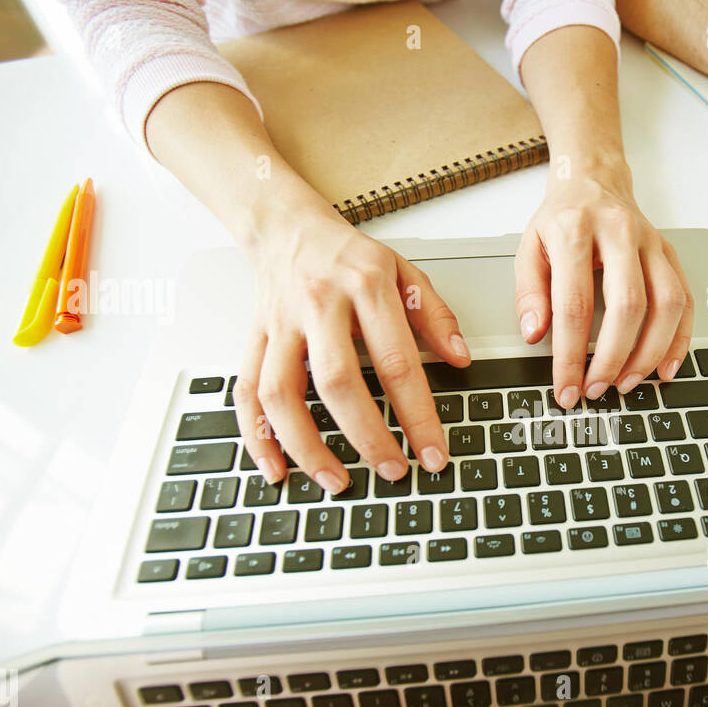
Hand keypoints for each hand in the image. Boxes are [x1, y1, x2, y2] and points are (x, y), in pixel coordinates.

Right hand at [234, 207, 470, 492]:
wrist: (286, 226)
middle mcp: (319, 305)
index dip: (417, 415)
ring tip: (335, 480)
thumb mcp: (404, 271)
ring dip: (306, 445)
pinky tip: (275, 467)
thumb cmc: (348, 255)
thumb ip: (435, 315)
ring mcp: (281, 324)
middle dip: (366, 435)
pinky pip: (246, 391)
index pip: (396, 362)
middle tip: (392, 471)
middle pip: (337, 381)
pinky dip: (257, 435)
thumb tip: (461, 360)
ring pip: (282, 392)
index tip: (433, 453)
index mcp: (365, 287)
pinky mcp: (254, 339)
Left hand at [514, 166, 692, 408]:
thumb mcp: (528, 247)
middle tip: (596, 389)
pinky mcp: (670, 253)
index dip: (570, 354)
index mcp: (576, 230)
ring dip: (650, 352)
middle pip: (627, 306)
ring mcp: (651, 243)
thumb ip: (528, 292)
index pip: (574, 304)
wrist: (593, 177)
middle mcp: (619, 233)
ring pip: (667, 303)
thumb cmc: (561, 217)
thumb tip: (535, 333)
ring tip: (628, 383)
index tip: (566, 386)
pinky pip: (686, 299)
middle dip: (612, 358)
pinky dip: (680, 338)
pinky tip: (666, 366)